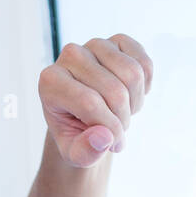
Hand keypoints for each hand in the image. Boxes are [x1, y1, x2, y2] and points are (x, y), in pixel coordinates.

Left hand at [38, 33, 153, 167]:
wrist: (85, 118)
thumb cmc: (76, 135)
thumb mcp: (75, 154)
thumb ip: (85, 152)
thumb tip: (104, 137)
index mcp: (50, 81)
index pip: (90, 103)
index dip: (110, 128)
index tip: (112, 144)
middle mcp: (70, 55)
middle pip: (115, 91)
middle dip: (123, 120)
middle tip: (116, 130)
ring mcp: (95, 45)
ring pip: (133, 75)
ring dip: (135, 104)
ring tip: (122, 113)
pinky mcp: (117, 42)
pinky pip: (145, 64)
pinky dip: (145, 87)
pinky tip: (131, 96)